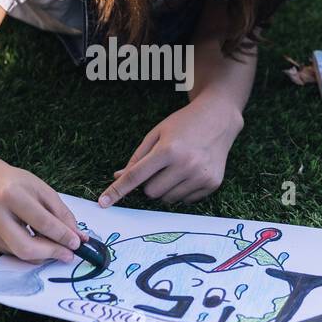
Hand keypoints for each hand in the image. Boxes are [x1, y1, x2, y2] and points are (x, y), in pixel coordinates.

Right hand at [0, 151, 87, 261]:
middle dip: (52, 253)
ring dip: (44, 255)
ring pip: (21, 254)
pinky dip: (32, 251)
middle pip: (26, 246)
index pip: (42, 222)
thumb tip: (77, 238)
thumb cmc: (17, 184)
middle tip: (68, 255)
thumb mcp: (43, 190)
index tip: (77, 244)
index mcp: (11, 195)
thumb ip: (61, 214)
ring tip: (57, 248)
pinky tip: (40, 243)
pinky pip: (15, 252)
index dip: (62, 236)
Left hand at [98, 99, 242, 206]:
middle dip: (149, 184)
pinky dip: (182, 190)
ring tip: (177, 167)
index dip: (117, 190)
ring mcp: (201, 176)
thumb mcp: (156, 133)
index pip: (136, 176)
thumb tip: (118, 177)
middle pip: (151, 192)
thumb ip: (137, 157)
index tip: (103, 202)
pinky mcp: (212, 184)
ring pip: (168, 199)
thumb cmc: (183, 124)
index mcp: (168, 150)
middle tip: (159, 167)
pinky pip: (185, 200)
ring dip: (165, 188)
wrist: (218, 118)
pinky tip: (191, 171)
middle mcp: (185, 164)